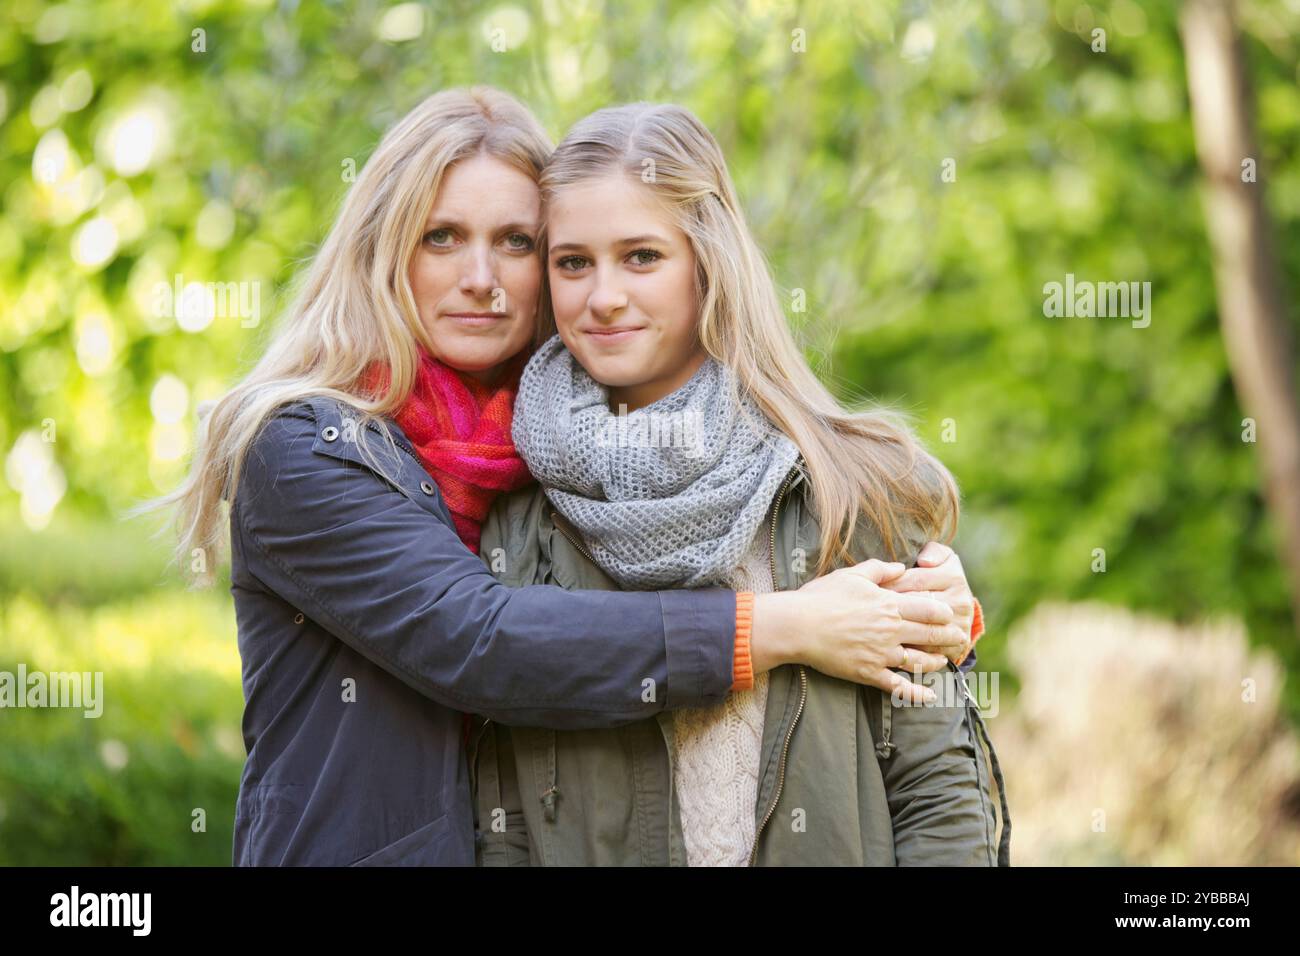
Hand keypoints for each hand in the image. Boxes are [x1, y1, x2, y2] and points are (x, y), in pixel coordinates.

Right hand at [751, 558, 968, 703]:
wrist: (798, 625)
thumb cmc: (822, 597)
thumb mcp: (852, 574)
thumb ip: (880, 569)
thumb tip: (901, 567)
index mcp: (888, 605)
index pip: (928, 608)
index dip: (943, 612)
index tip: (951, 614)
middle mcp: (890, 630)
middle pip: (930, 634)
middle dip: (948, 637)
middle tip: (960, 638)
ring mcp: (881, 654)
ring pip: (919, 661)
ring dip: (935, 662)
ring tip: (943, 661)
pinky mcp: (869, 673)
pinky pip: (898, 686)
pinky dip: (917, 693)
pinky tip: (930, 696)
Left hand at [880, 542, 974, 664]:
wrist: (956, 613)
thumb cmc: (938, 580)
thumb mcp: (941, 560)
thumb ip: (933, 551)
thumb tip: (924, 561)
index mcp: (954, 577)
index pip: (915, 579)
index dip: (890, 583)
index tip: (872, 587)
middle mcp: (959, 602)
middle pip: (916, 604)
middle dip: (890, 606)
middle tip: (867, 609)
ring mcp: (957, 626)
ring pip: (920, 628)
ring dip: (895, 629)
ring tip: (874, 627)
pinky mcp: (953, 647)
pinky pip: (925, 649)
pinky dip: (905, 648)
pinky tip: (887, 645)